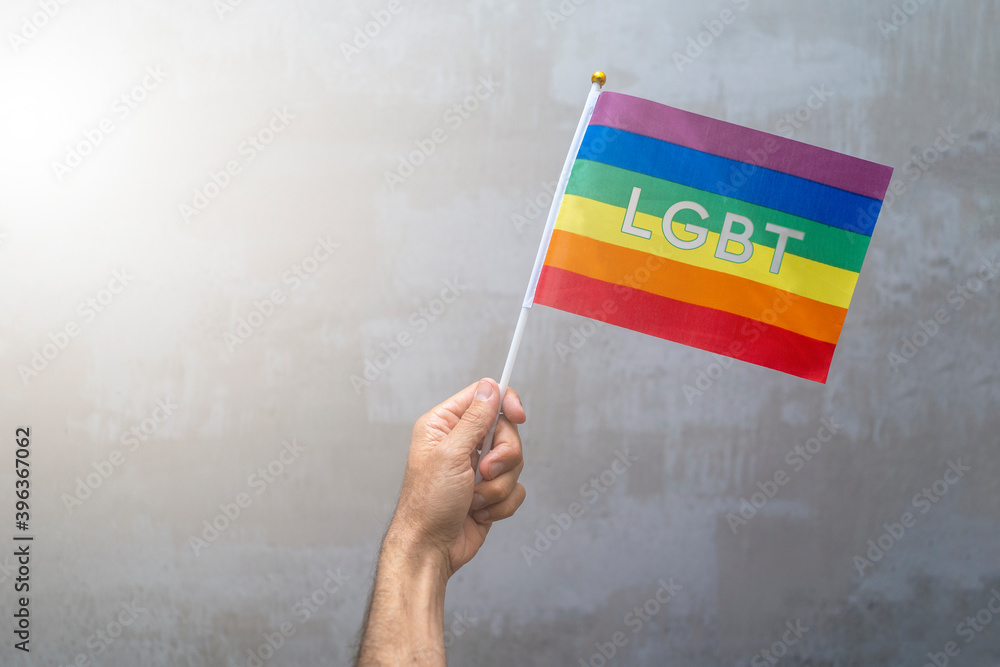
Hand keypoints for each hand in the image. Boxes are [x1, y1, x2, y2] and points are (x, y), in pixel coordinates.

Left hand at [389, 378, 526, 575]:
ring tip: (475, 499)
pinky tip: (479, 513)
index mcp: (444, 425)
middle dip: (502, 456)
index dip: (505, 402)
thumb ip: (474, 420)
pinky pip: (516, 488)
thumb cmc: (428, 503)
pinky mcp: (490, 491)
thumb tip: (491, 388)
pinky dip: (501, 503)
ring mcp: (477, 468)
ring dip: (498, 486)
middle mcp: (462, 443)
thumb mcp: (450, 454)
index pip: (484, 396)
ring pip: (514, 462)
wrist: (431, 548)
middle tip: (484, 472)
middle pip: (506, 431)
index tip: (518, 416)